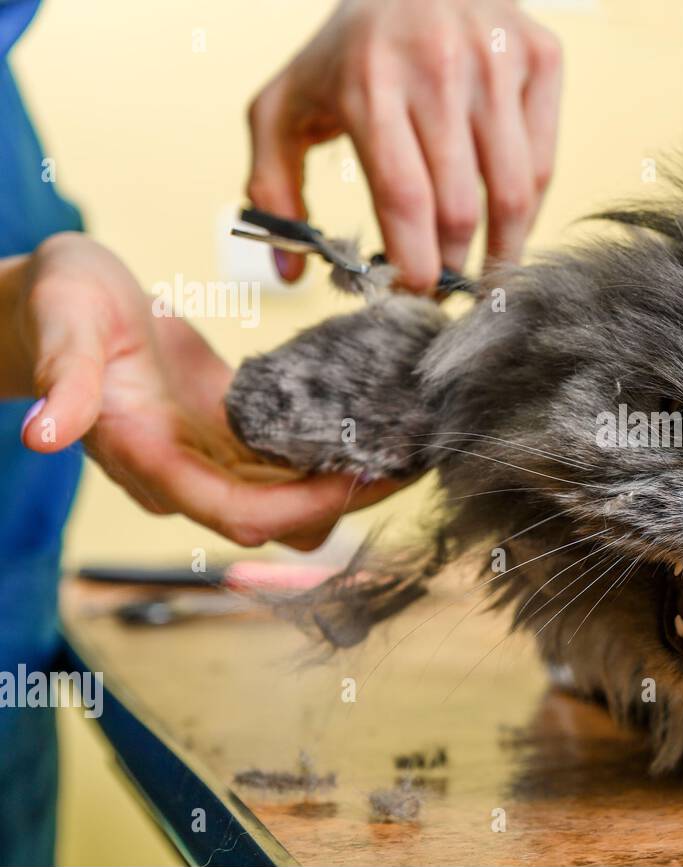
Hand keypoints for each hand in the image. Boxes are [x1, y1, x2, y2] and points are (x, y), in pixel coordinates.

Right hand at [10, 233, 401, 549]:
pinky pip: (293, 461)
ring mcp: (213, 459)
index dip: (306, 506)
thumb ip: (61, 377)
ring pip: (295, 498)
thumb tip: (41, 433)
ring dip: (353, 479)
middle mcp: (187, 475)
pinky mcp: (233, 433)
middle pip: (284, 520)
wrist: (53, 305)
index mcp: (150, 461)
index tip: (368, 476)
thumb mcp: (61, 321)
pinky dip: (336, 449)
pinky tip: (380, 421)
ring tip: (413, 441)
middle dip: (351, 498)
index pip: (241, 514)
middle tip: (417, 456)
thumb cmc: (57, 307)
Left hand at [247, 0, 562, 289]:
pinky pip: (542, 162)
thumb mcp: (286, 104)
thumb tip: (291, 271)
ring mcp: (496, 60)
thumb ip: (271, 186)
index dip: (414, 262)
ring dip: (500, 253)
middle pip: (459, 206)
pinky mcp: (540, 59)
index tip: (414, 298)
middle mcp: (438, 66)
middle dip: (453, 269)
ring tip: (483, 280)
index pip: (403, 196)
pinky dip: (527, 210)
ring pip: (513, 192)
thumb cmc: (352, 51)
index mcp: (370, 80)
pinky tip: (505, 229)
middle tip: (444, 296)